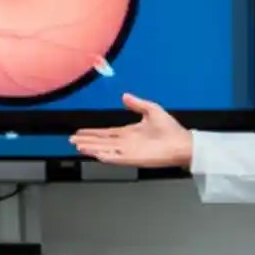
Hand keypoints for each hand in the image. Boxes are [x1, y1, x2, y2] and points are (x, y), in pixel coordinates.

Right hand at [69, 93, 192, 166]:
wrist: (182, 143)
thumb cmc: (171, 130)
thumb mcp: (152, 110)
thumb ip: (137, 104)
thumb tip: (125, 95)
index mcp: (129, 132)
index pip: (106, 133)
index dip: (92, 133)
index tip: (80, 133)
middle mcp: (126, 143)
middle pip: (102, 142)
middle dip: (87, 141)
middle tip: (72, 141)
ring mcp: (129, 151)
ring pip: (106, 150)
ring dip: (92, 149)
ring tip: (79, 147)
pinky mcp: (135, 159)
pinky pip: (117, 158)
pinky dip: (107, 157)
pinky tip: (97, 155)